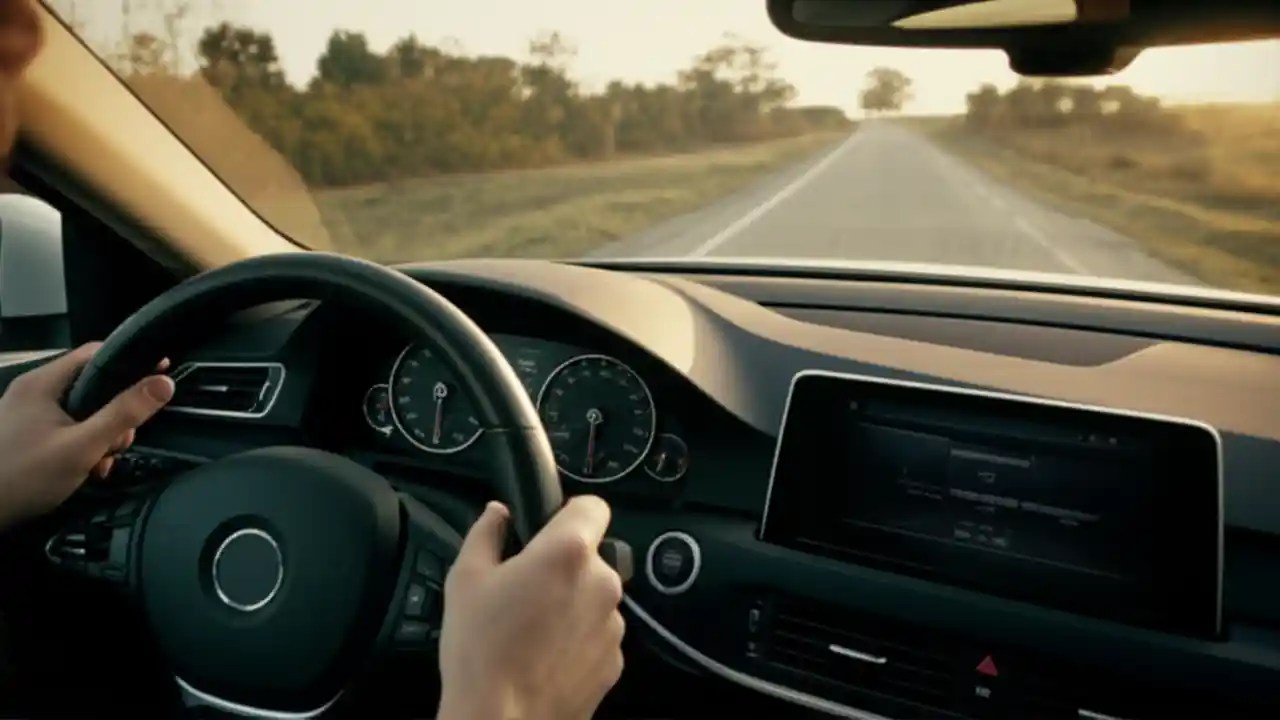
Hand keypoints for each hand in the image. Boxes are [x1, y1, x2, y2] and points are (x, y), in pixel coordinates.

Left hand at [0, 343, 173, 530]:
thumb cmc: (26, 476)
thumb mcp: (83, 446)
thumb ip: (124, 414)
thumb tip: (165, 383)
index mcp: (44, 382)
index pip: (96, 354)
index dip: (131, 363)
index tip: (160, 376)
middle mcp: (34, 391)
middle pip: (93, 386)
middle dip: (116, 415)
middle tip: (119, 443)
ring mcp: (27, 413)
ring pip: (83, 411)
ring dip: (101, 436)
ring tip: (100, 463)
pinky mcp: (25, 435)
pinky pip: (67, 428)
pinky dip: (82, 445)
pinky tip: (86, 469)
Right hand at [438, 496, 624, 719]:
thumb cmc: (480, 651)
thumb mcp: (466, 580)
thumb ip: (486, 533)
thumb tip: (497, 514)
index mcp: (568, 552)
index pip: (593, 506)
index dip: (570, 512)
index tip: (551, 525)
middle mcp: (601, 583)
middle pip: (591, 556)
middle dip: (563, 565)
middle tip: (525, 587)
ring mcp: (612, 624)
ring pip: (595, 596)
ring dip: (572, 602)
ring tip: (532, 627)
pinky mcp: (615, 659)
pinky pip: (598, 633)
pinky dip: (578, 637)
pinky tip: (545, 653)